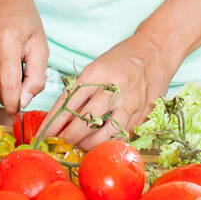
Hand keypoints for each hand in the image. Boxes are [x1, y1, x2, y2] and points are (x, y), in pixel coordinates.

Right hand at [0, 0, 47, 112]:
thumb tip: (24, 101)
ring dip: (1, 83)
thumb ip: (37, 77)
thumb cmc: (25, 21)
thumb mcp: (41, 46)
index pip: (8, 85)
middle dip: (9, 96)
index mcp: (8, 42)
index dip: (13, 103)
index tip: (18, 110)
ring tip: (11, 64)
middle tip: (21, 87)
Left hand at [39, 35, 181, 150]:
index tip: (45, 133)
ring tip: (77, 147)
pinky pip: (122, 135)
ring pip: (105, 133)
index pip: (70, 101)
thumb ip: (81, 90)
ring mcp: (130, 103)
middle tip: (58, 145)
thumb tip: (61, 118)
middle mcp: (114, 88)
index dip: (55, 120)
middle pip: (86, 119)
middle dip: (69, 136)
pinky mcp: (142, 114)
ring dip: (88, 144)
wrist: (155, 52)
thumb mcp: (96, 67)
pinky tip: (98, 146)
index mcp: (97, 72)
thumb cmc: (121, 59)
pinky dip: (108, 143)